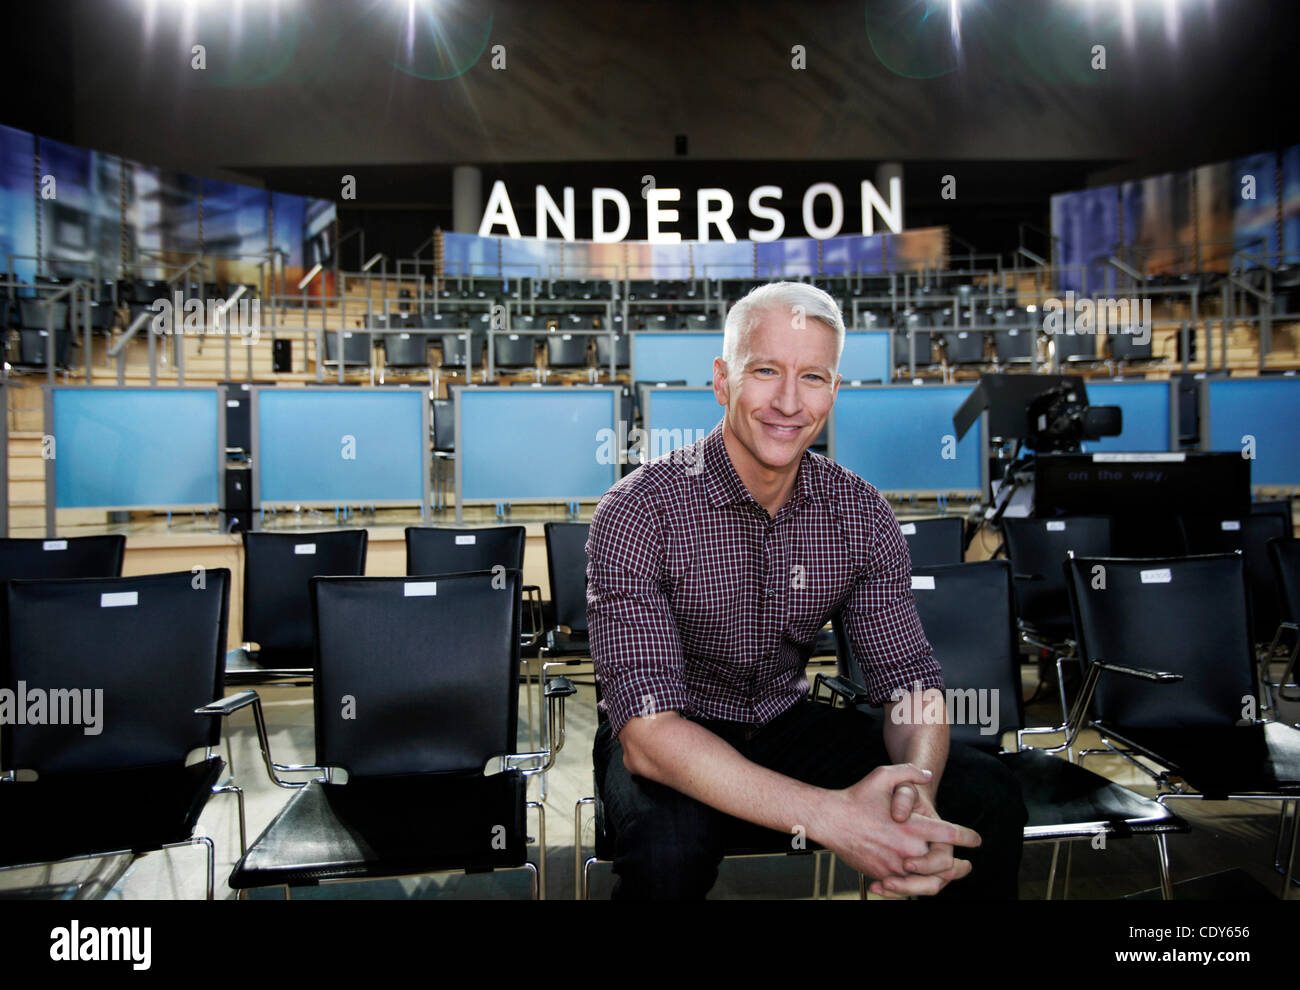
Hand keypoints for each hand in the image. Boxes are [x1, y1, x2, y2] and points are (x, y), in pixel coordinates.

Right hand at [812, 764, 979, 888]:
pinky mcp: (883, 874)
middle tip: (966, 866)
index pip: (949, 834)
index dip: (967, 837)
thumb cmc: (856, 797)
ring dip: (941, 880)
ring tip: (949, 878)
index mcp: (911, 826)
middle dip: (958, 866)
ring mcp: (895, 864)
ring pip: (927, 882)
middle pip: (944, 864)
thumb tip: (927, 775)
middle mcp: (906, 848)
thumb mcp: (882, 775)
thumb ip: (909, 772)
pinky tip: (921, 881)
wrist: (830, 820)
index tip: (976, 840)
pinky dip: (916, 886)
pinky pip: (906, 887)